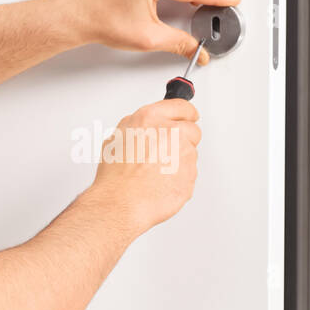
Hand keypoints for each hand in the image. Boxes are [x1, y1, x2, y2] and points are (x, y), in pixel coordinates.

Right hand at [88, 97, 200, 234]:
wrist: (121, 203)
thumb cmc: (116, 176)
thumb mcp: (118, 137)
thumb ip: (141, 126)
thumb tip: (151, 125)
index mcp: (151, 118)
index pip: (182, 106)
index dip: (186, 114)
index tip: (189, 116)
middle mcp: (171, 133)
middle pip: (192, 130)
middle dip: (183, 139)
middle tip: (166, 153)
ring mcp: (184, 154)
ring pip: (190, 154)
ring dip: (179, 161)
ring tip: (156, 173)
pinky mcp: (191, 174)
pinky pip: (189, 174)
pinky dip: (179, 178)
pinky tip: (161, 183)